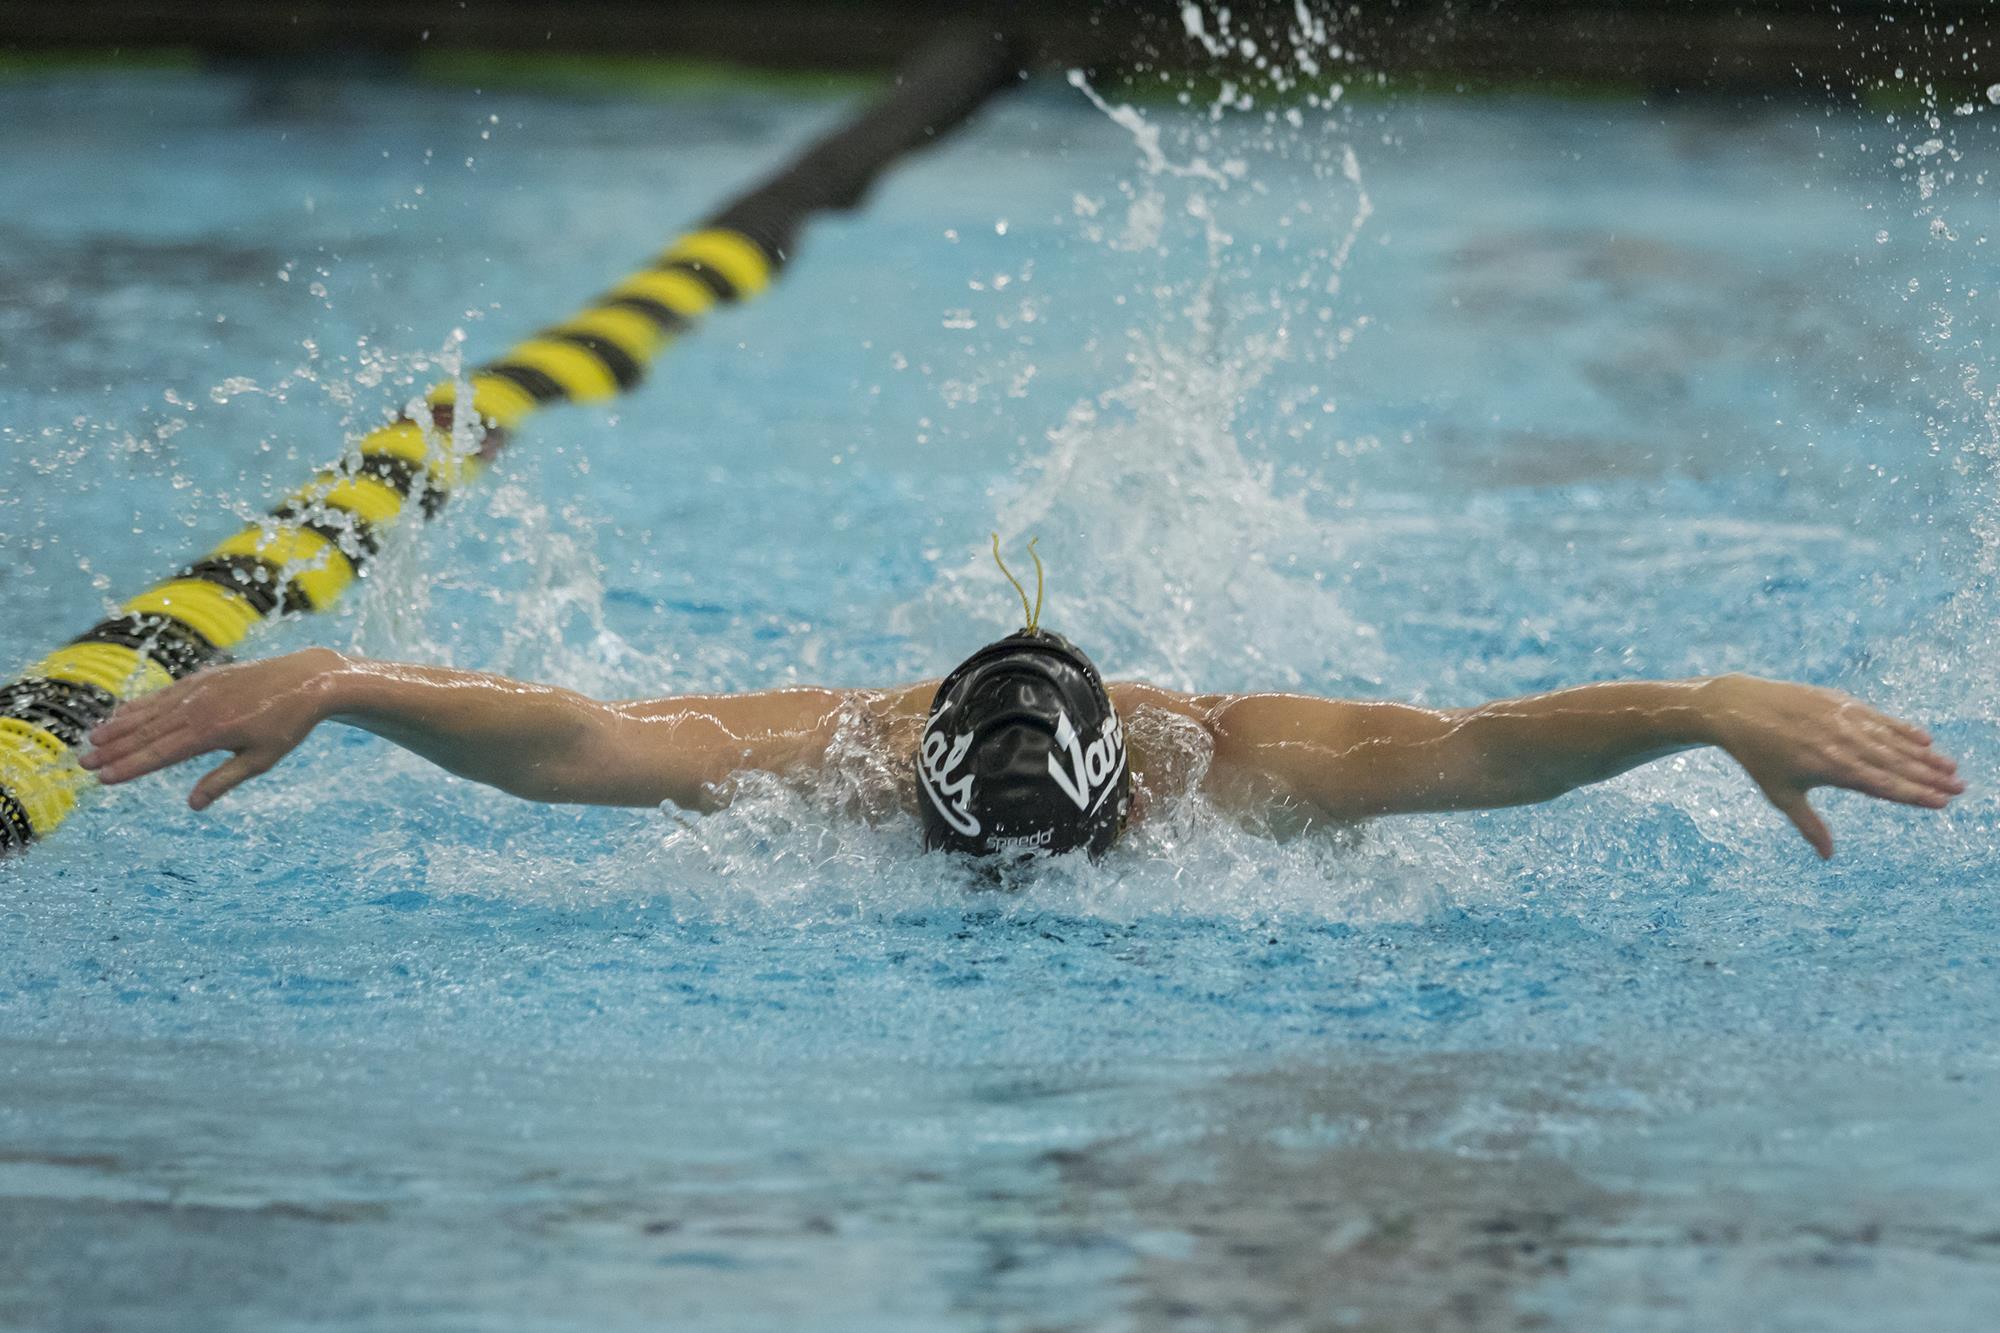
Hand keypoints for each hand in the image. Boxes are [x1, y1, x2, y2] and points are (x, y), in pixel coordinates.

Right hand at [81, 648, 345, 809]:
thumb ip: (224, 780)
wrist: (307, 680)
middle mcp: (200, 708)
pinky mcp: (203, 678)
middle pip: (148, 733)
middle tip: (83, 764)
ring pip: (151, 711)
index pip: (162, 754)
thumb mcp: (261, 759)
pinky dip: (141, 705)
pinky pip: (164, 694)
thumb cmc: (287, 726)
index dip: (131, 767)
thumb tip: (192, 805)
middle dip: (114, 749)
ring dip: (120, 726)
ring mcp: (199, 689)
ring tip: (92, 740)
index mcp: (213, 732)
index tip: (104, 778)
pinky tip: (123, 714)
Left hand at [1700, 674, 1963, 857]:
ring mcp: (1843, 720)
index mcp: (1831, 768)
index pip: (1883, 785)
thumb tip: (1828, 857)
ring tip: (1950, 767)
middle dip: (1930, 777)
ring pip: (1893, 740)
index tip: (1941, 803)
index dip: (1914, 795)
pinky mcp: (1840, 702)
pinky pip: (1879, 717)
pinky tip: (1924, 738)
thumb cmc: (1758, 758)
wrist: (1738, 709)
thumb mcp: (1781, 795)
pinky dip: (1902, 728)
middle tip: (1959, 788)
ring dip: (1924, 754)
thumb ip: (1809, 825)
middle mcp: (1843, 743)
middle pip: (1896, 763)